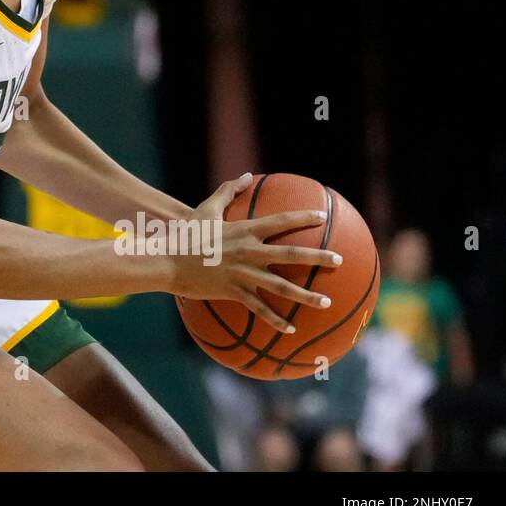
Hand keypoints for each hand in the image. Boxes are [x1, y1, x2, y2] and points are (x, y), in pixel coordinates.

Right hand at [168, 173, 343, 333]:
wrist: (167, 259)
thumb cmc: (186, 233)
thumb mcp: (206, 209)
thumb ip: (228, 191)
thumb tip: (247, 176)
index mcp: (244, 230)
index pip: (281, 221)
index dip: (303, 217)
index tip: (323, 217)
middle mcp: (249, 251)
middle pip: (291, 254)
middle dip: (318, 256)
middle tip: (339, 259)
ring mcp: (242, 273)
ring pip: (281, 286)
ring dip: (305, 296)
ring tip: (326, 302)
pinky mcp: (233, 291)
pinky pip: (259, 309)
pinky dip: (275, 320)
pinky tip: (290, 330)